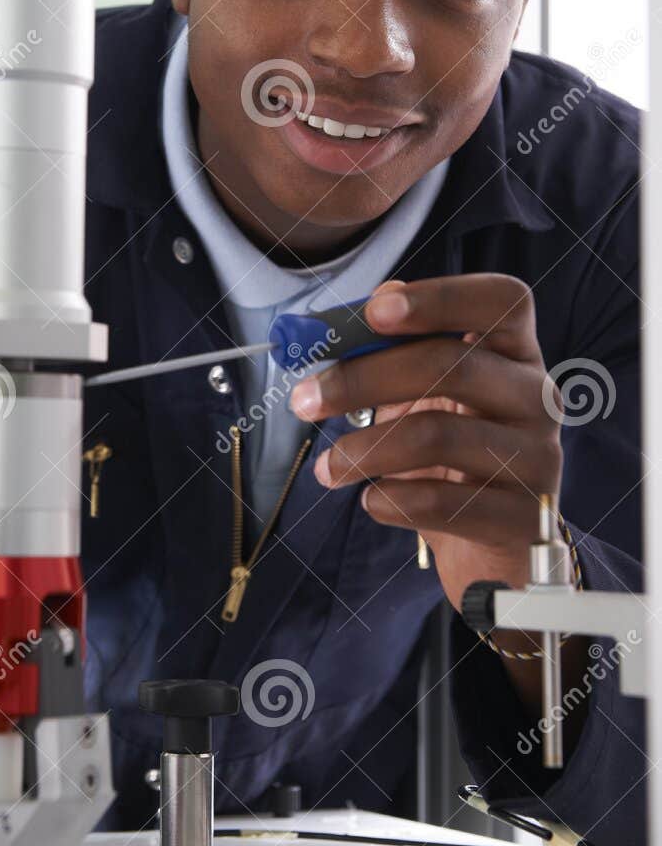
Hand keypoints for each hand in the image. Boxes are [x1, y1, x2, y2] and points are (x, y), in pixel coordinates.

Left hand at [290, 274, 563, 614]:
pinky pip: (445, 503)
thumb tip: (363, 309)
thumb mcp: (422, 397)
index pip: (502, 301)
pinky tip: (371, 500)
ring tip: (327, 468)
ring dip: (364, 450)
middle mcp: (538, 397)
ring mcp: (539, 458)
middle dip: (365, 378)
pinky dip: (392, 500)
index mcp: (515, 353)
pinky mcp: (525, 519)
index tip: (373, 311)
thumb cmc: (446, 457)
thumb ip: (395, 351)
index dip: (441, 297)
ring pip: (440, 434)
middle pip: (454, 365)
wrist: (488, 548)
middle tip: (304, 400)